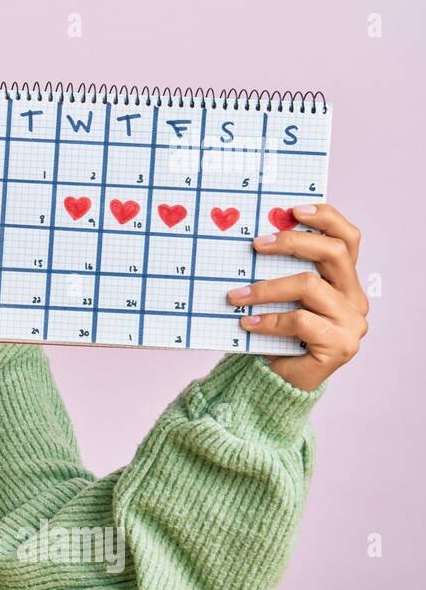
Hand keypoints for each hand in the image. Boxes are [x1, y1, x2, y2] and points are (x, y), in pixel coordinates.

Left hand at [226, 203, 367, 390]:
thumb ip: (278, 271)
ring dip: (266, 288)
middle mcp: (354, 298)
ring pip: (309, 286)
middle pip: (333, 253)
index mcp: (344, 280)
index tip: (293, 210)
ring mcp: (351, 322)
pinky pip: (299, 321)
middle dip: (292, 242)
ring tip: (236, 295)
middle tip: (256, 244)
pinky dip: (267, 319)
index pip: (348, 239)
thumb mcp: (278, 297)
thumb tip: (253, 239)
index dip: (326, 218)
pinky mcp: (340, 346)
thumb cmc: (276, 332)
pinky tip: (246, 322)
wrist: (279, 379)